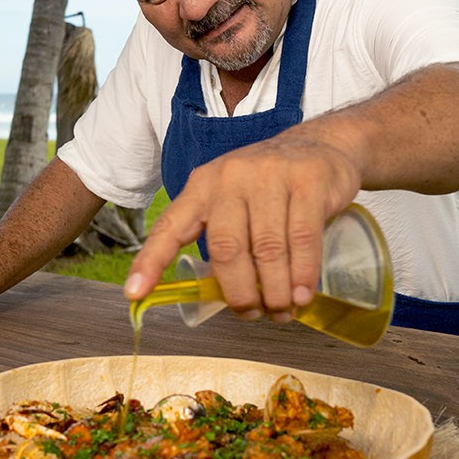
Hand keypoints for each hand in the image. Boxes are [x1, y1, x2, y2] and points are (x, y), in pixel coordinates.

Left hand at [125, 131, 361, 318]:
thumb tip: (220, 297)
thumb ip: (224, 239)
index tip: (135, 293)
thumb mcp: (236, 201)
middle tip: (252, 314)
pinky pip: (302, 239)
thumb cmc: (273, 186)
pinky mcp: (307, 181)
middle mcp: (231, 177)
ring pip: (266, 249)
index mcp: (203, 186)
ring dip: (274, 291)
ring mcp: (270, 176)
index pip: (170, 226)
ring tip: (282, 310)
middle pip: (226, 249)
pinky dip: (302, 275)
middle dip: (239, 293)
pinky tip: (302, 295)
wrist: (323, 144)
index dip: (150, 261)